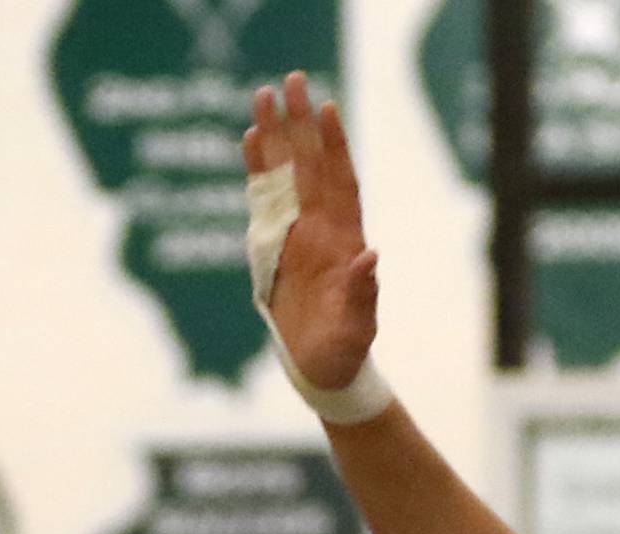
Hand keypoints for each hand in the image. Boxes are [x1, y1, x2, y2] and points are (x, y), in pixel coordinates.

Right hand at [243, 71, 378, 391]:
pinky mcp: (273, 245)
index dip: (334, 147)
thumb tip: (370, 257)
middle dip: (301, 124)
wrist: (323, 369)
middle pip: (310, 166)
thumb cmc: (344, 351)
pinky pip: (263, 200)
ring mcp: (297, 233)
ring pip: (284, 175)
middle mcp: (321, 229)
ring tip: (262, 96)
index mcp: (343, 243)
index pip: (340, 184)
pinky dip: (256, 170)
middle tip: (291, 79)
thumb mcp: (357, 328)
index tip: (327, 109)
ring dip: (275, 137)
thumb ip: (362, 294)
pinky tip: (249, 140)